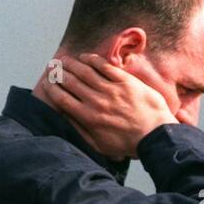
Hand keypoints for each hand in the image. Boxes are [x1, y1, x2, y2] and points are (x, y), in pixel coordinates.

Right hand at [39, 54, 176, 158]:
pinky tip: (85, 57)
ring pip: (85, 71)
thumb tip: (66, 118)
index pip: (62, 98)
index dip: (51, 89)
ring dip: (72, 64)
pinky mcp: (125, 81)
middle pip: (70, 82)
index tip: (47, 83)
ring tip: (64, 60)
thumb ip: (81, 131)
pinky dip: (92, 60)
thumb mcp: (100, 146)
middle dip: (58, 73)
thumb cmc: (129, 144)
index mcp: (88, 117)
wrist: (155, 136)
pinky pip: (104, 66)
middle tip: (52, 67)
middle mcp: (96, 101)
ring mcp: (111, 89)